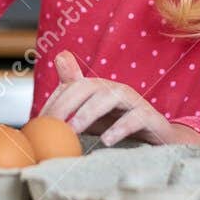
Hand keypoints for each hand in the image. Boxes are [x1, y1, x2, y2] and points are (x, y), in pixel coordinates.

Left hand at [41, 50, 199, 147]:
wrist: (159, 139)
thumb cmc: (119, 125)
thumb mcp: (91, 114)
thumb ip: (72, 94)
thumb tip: (58, 59)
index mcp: (98, 88)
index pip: (72, 87)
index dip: (55, 102)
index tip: (40, 122)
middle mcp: (115, 90)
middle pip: (88, 87)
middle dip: (66, 104)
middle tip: (51, 125)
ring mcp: (134, 102)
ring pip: (111, 97)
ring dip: (89, 113)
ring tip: (74, 130)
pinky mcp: (150, 118)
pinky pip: (136, 118)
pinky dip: (121, 128)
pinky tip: (107, 140)